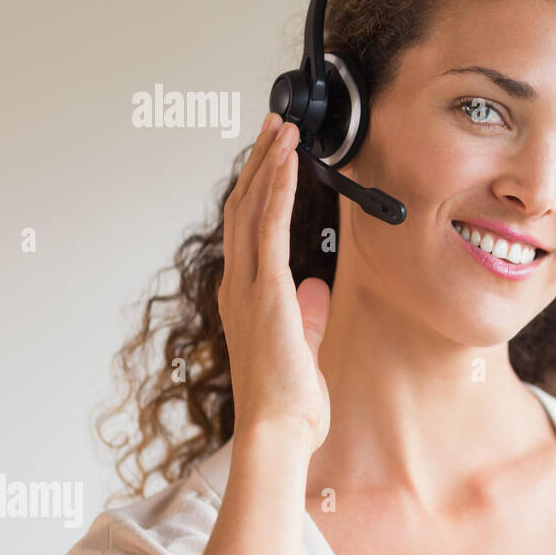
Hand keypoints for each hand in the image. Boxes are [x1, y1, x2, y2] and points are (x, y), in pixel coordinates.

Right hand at [219, 113, 330, 453]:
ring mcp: (249, 286)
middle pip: (243, 207)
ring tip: (282, 128)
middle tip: (274, 126)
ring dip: (268, 163)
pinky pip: (269, 226)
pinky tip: (288, 161)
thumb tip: (315, 290)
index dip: (258, 189)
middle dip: (259, 162)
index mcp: (247, 297)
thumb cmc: (291, 400)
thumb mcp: (304, 346)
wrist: (281, 428)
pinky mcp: (266, 290)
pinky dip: (277, 188)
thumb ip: (307, 315)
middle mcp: (240, 285)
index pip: (248, 229)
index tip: (271, 158)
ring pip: (252, 207)